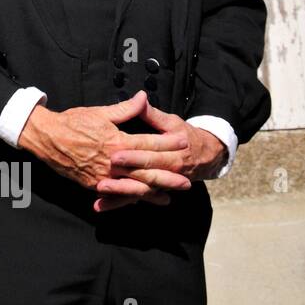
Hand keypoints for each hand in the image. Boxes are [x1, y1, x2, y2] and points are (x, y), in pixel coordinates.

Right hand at [17, 91, 191, 211]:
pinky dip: (131, 197)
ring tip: (171, 195)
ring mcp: (103, 175)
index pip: (148, 143)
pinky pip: (116, 193)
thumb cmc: (72, 122)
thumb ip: (125, 109)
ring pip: (134, 186)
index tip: (184, 143)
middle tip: (187, 180)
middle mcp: (113, 161)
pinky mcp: (93, 184)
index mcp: (116, 140)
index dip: (168, 143)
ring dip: (154, 191)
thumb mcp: (99, 112)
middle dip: (168, 176)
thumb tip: (143, 97)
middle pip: (146, 170)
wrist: (46, 137)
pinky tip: (143, 199)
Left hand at [95, 102, 225, 209]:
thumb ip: (154, 115)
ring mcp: (159, 184)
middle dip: (122, 181)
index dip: (133, 156)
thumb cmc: (186, 135)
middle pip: (142, 178)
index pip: (149, 156)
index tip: (115, 154)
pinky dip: (117, 202)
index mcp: (172, 155)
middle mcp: (166, 173)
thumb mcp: (173, 123)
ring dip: (117, 195)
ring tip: (98, 193)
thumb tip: (141, 99)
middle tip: (102, 181)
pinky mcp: (151, 190)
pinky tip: (100, 206)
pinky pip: (133, 198)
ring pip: (137, 193)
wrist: (206, 156)